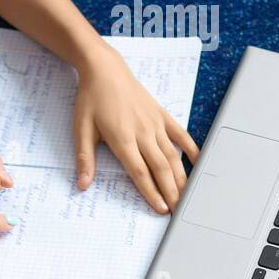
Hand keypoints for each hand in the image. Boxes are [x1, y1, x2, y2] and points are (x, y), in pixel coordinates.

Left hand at [72, 44, 199, 212]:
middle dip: (171, 191)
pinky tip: (198, 162)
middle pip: (160, 168)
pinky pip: (180, 134)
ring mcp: (155, 123)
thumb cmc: (91, 99)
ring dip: (180, 177)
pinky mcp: (161, 114)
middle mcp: (143, 133)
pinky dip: (190, 148)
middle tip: (179, 209)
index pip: (140, 172)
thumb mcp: (81, 129)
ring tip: (187, 194)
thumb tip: (82, 184)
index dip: (151, 192)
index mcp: (123, 138)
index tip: (160, 209)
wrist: (104, 69)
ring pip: (172, 155)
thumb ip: (84, 158)